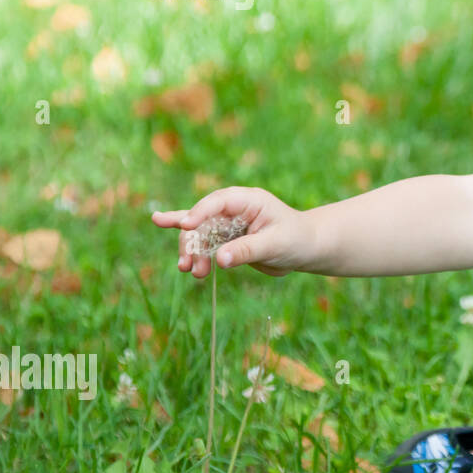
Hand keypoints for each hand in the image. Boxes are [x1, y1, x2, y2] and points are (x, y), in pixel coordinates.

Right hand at [151, 186, 316, 278]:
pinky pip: (203, 241)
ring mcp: (228, 223)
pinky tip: (167, 240)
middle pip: (202, 220)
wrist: (305, 249)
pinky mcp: (226, 239)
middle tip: (188, 265)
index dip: (200, 212)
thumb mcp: (274, 245)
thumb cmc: (296, 240)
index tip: (186, 226)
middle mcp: (235, 209)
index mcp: (249, 200)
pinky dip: (190, 248)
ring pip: (200, 234)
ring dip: (192, 251)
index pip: (219, 202)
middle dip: (192, 241)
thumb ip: (247, 250)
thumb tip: (219, 259)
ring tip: (193, 272)